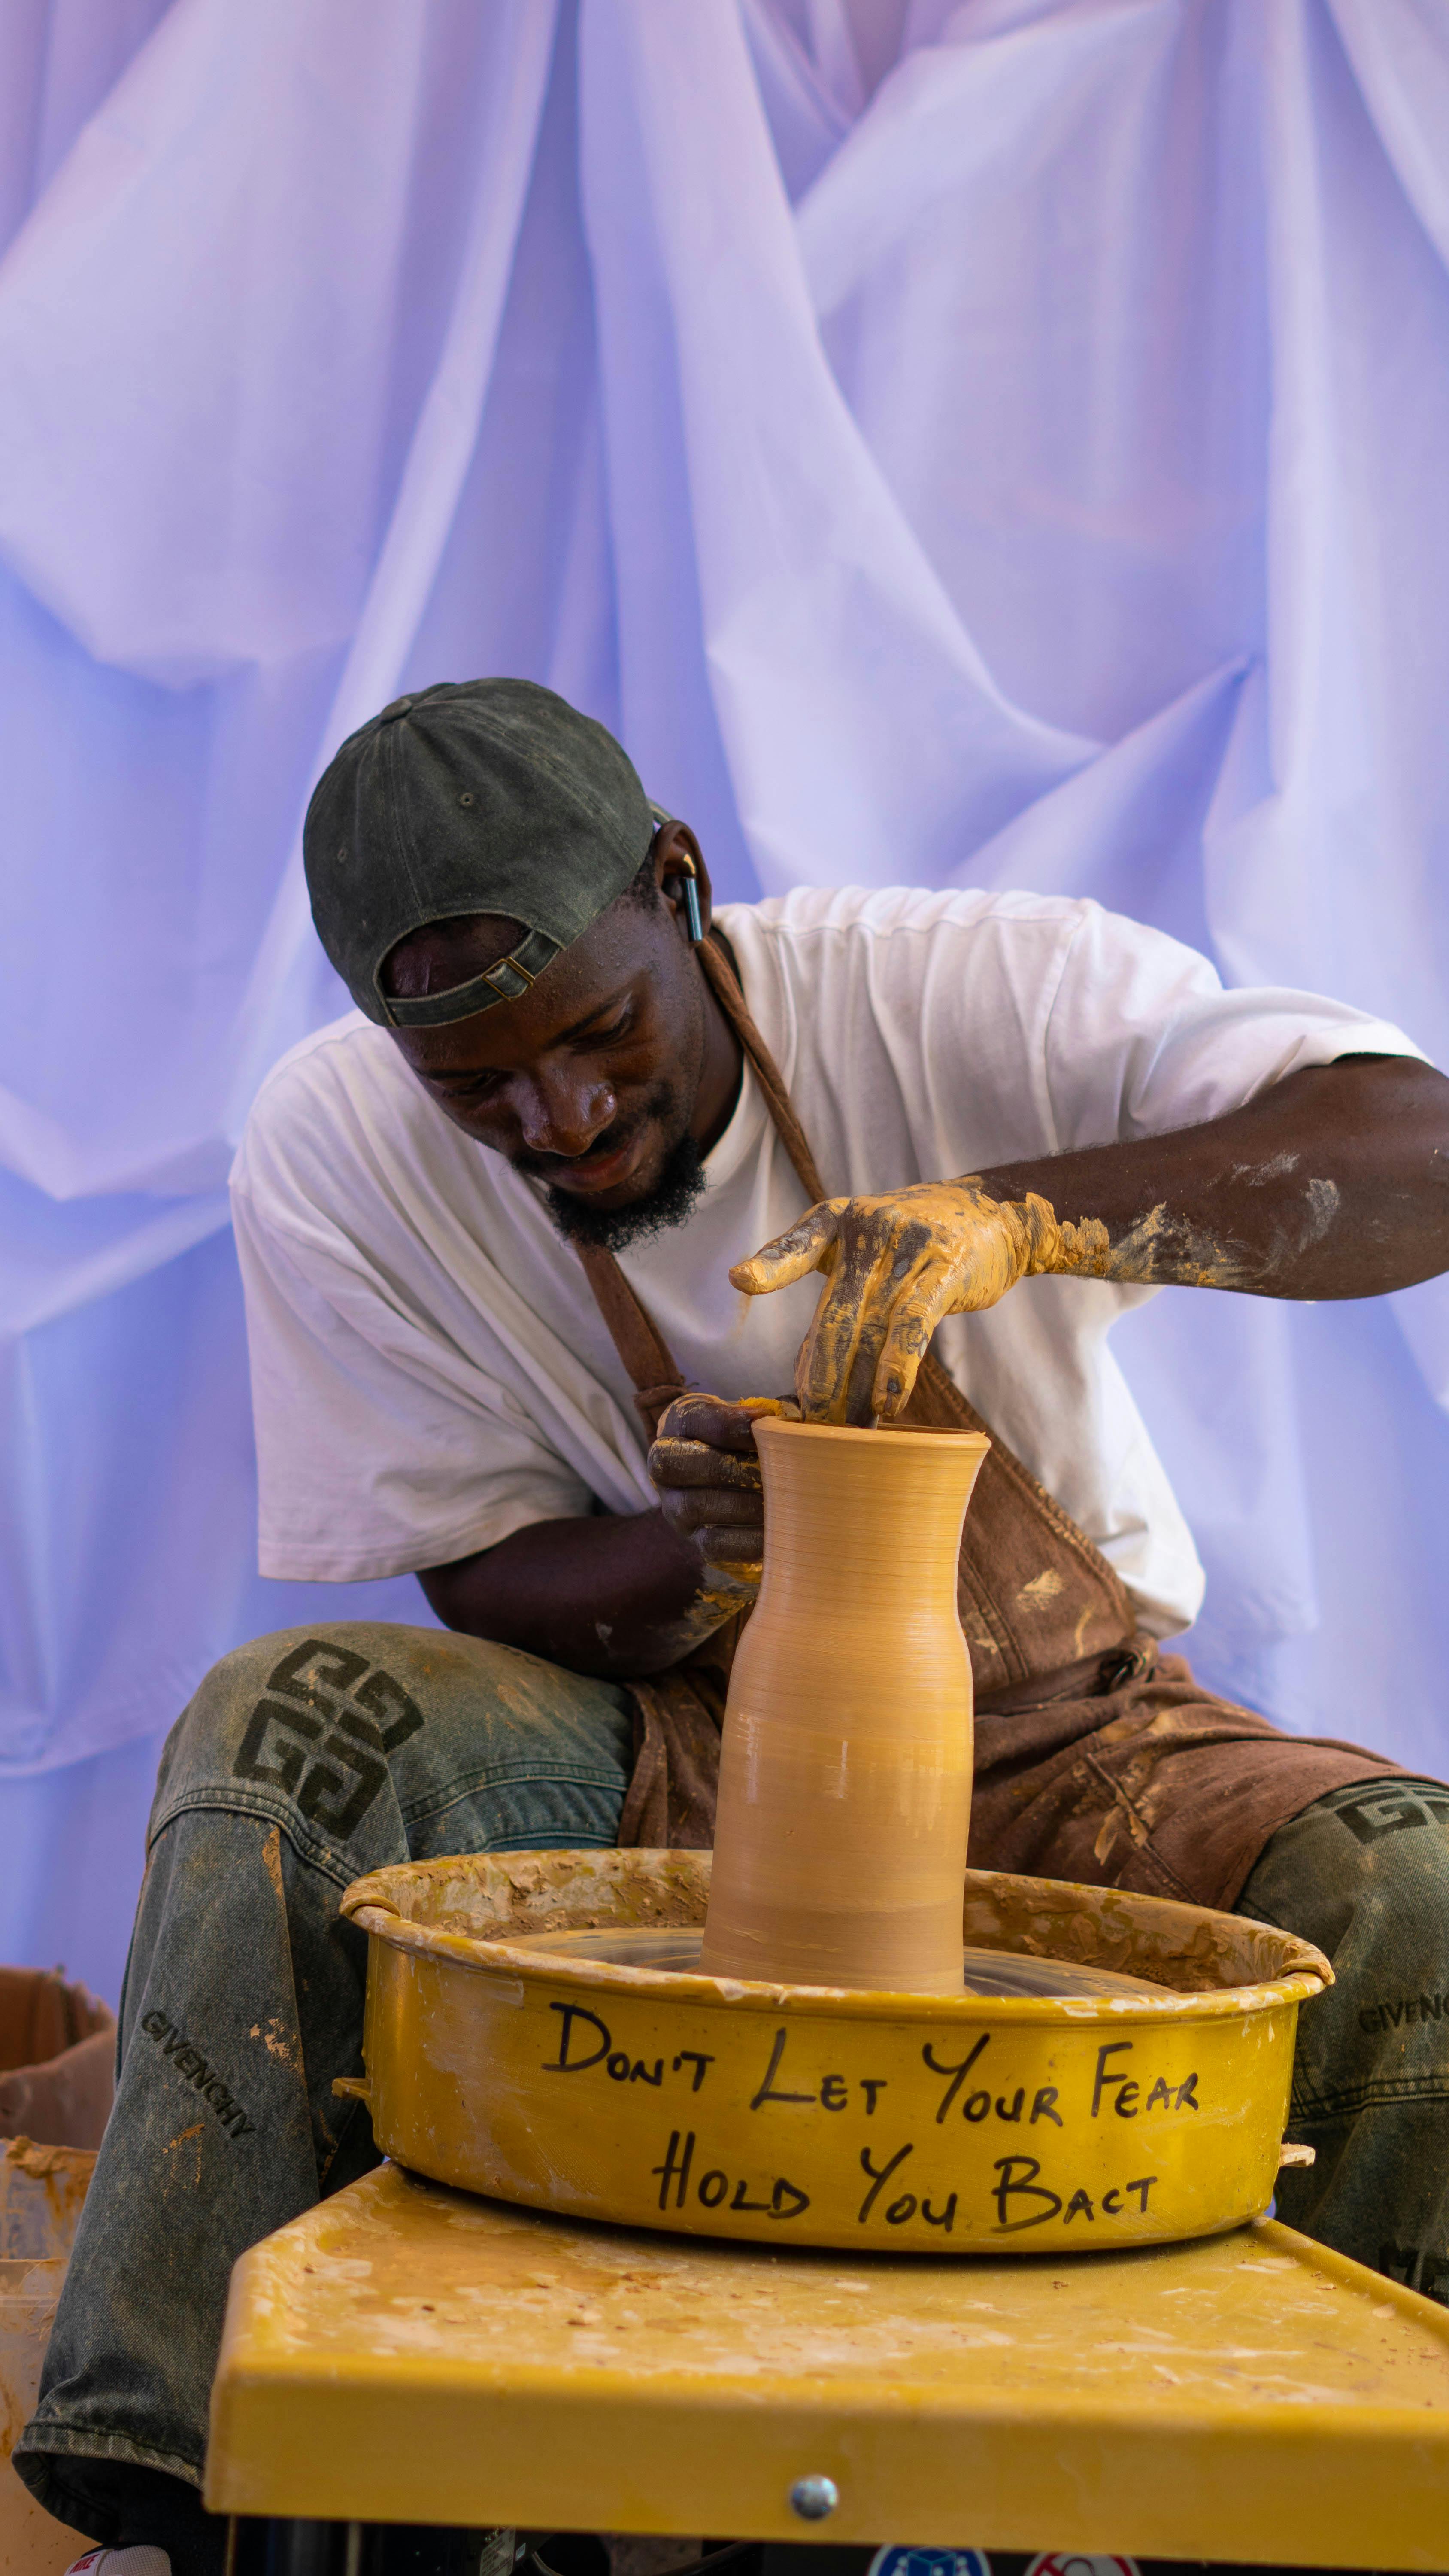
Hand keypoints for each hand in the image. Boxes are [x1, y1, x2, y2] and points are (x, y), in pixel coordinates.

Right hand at [647, 1394, 797, 1605]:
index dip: (729, 1423)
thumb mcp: (755, 1416)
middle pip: (676, 1463)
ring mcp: (675, 1504)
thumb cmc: (751, 1438)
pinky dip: (745, 1541)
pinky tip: (774, 1534)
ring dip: (739, 1506)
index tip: (765, 1423)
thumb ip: (777, 1414)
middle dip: (728, 1468)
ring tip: (777, 1505)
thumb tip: (799, 1422)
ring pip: (691, 1506)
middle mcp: (666, 1463)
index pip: (693, 1418)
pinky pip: (711, 1544)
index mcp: (682, 1421)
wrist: (732, 1472)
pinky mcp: (692, 1538)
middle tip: (770, 1472)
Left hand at [730, 1179, 1084, 1423]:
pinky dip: (898, 1367)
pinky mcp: (946, 1270)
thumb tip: (807, 1377)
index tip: (740, 1281)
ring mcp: (908, 1248)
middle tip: (811, 1425)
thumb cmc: (913, 1244)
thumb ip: (836, 1301)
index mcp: (837, 1220)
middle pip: (835, 1315)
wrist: (989, 1211)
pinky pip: (915, 1324)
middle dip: (821, 1377)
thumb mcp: (865, 1250)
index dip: (771, 1265)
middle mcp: (867, 1231)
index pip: (798, 1245)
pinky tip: (888, 1403)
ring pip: (872, 1329)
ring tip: (844, 1429)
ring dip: (857, 1386)